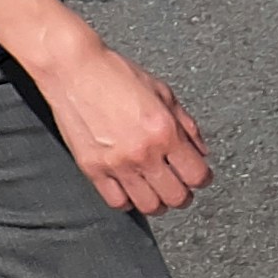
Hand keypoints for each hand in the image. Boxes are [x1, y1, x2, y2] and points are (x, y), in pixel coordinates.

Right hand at [29, 31, 209, 212]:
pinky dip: (129, 200)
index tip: (200, 176)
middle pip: (175, 197)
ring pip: (148, 206)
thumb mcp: (162, 92)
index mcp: (164, 131)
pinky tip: (131, 189)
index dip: (203, 179)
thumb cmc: (115, 75)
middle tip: (181, 187)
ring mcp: (117, 164)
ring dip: (158, 202)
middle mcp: (142, 152)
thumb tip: (200, 150)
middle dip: (183, 195)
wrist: (75, 71)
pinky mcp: (93, 170)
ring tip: (157, 191)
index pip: (196, 174)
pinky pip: (117, 202)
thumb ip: (186, 124)